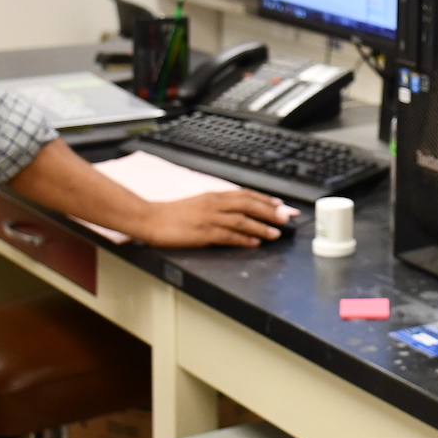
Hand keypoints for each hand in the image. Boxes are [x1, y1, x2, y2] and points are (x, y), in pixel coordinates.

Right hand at [132, 190, 293, 248]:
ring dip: (261, 226)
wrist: (149, 219)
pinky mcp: (202, 233)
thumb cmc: (172, 214)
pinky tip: (254, 242)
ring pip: (241, 220)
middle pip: (248, 205)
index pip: (245, 195)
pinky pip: (227, 236)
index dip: (265, 200)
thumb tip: (237, 212)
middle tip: (287, 217)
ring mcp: (209, 218)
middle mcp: (214, 204)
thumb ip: (217, 206)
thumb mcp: (198, 204)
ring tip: (276, 233)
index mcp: (213, 196)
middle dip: (270, 211)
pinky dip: (243, 239)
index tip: (281, 204)